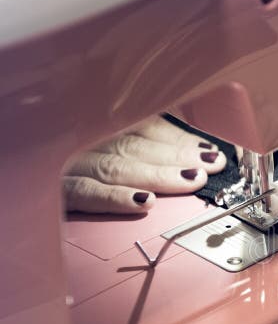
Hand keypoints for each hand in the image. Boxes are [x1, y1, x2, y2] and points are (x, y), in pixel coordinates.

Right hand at [63, 116, 226, 213]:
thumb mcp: (104, 139)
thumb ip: (138, 142)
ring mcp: (64, 162)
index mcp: (96, 121)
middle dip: (177, 155)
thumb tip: (191, 155)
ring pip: (117, 165)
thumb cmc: (68, 151)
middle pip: (135, 143)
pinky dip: (115, 197)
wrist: (18, 166)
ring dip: (158, 173)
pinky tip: (144, 202)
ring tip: (189, 180)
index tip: (211, 152)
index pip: (145, 125)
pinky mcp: (52, 190)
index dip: (181, 139)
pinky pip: (84, 193)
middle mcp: (80, 136)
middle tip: (209, 167)